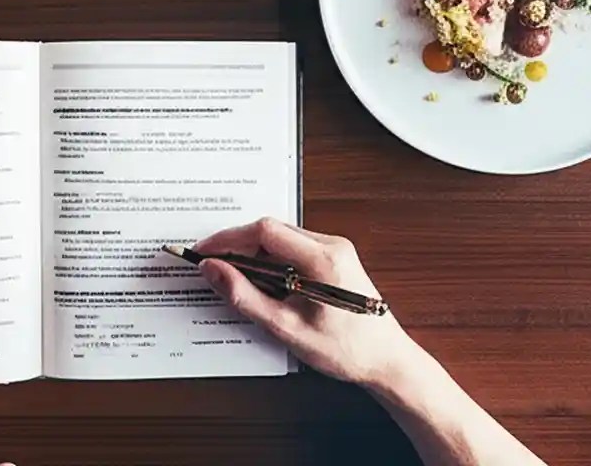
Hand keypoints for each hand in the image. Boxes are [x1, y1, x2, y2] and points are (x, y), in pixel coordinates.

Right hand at [195, 218, 416, 386]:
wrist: (386, 359)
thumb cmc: (346, 349)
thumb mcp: (286, 327)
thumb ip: (245, 296)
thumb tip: (213, 270)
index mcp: (323, 258)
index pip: (264, 231)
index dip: (228, 238)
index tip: (204, 252)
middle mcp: (332, 245)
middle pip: (271, 230)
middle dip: (237, 246)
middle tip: (212, 267)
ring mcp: (336, 249)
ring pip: (281, 238)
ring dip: (254, 254)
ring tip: (234, 279)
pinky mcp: (335, 257)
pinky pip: (293, 247)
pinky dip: (271, 260)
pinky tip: (260, 282)